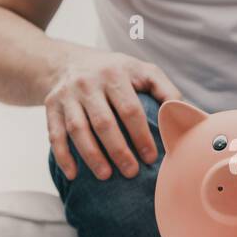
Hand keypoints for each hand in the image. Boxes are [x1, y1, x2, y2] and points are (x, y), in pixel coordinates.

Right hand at [44, 52, 181, 181]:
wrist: (67, 61)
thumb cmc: (114, 72)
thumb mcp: (141, 70)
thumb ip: (165, 89)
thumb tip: (186, 113)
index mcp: (115, 73)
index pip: (130, 109)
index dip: (141, 136)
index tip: (151, 158)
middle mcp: (88, 82)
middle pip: (103, 122)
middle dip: (118, 150)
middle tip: (131, 171)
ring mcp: (67, 94)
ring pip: (78, 130)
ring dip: (92, 156)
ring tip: (106, 175)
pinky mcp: (50, 105)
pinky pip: (54, 134)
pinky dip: (63, 156)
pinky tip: (73, 174)